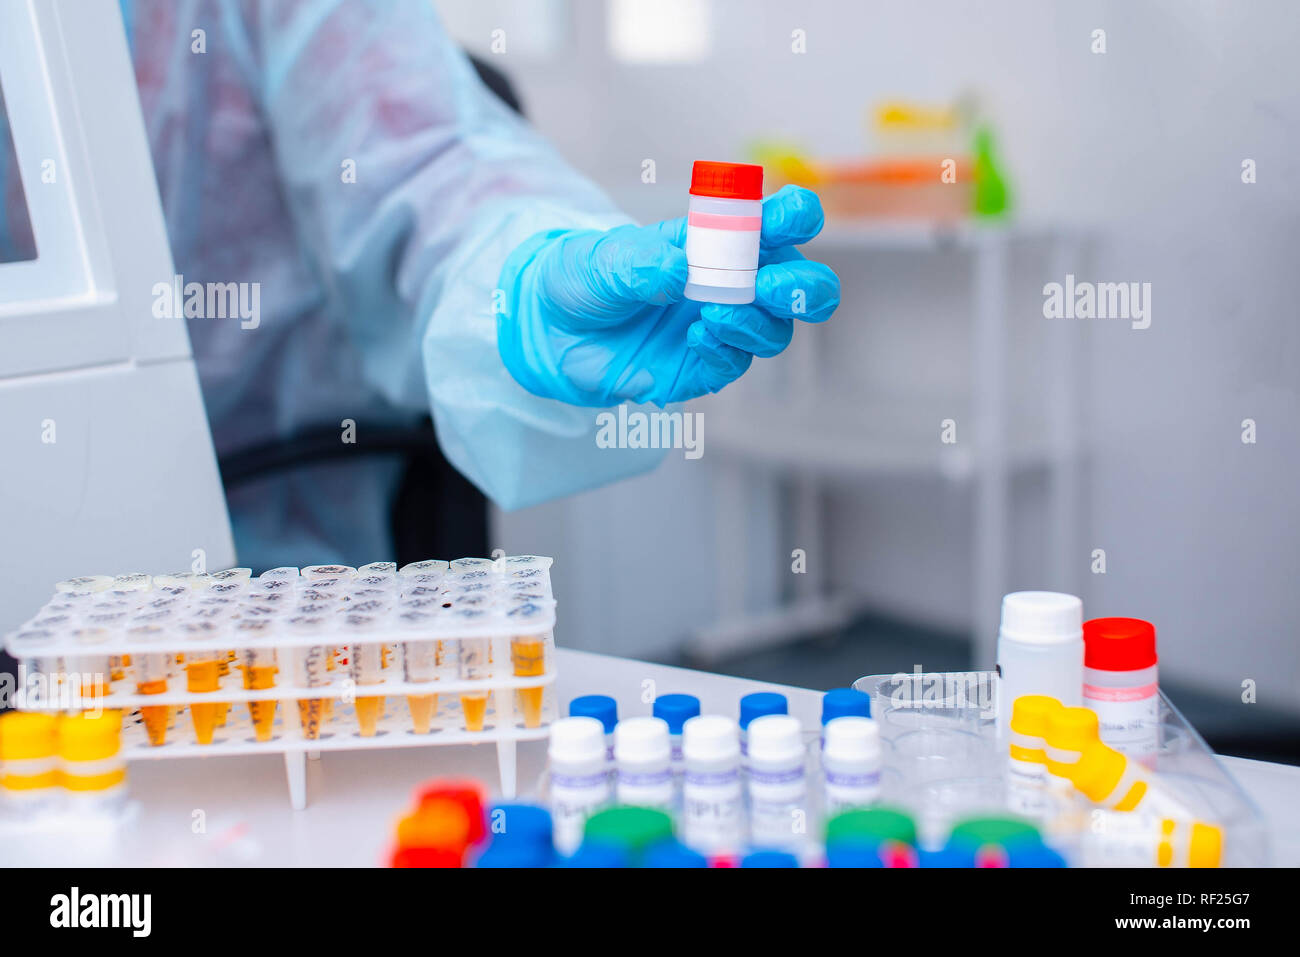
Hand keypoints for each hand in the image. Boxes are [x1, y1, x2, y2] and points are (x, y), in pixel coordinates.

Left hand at [496, 184, 839, 406]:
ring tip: (712, 313)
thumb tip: (680, 271)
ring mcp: (723, 328)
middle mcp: (733, 283)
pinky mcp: (704, 367)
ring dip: (755, 321)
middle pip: (805, 288)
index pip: (780, 224)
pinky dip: (726, 351)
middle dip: (801, 286)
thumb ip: (641, 260)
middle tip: (766, 286)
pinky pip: (736, 364)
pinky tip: (697, 338)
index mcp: (721, 240)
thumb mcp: (605, 258)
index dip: (796, 216)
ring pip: (777, 331)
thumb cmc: (586, 277)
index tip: (790, 217)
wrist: (551, 330)